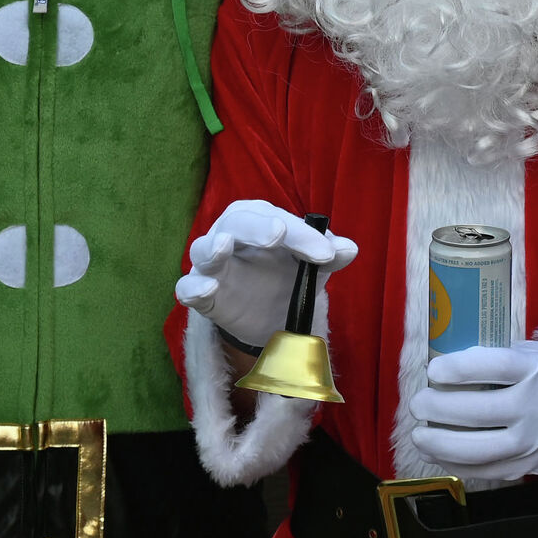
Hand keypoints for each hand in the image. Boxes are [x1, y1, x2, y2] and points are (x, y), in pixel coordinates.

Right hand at [174, 201, 357, 348]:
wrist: (270, 317)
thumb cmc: (288, 277)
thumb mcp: (313, 267)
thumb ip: (328, 255)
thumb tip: (350, 248)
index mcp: (260, 220)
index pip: (279, 219)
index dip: (303, 234)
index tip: (326, 255)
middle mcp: (230, 234)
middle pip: (238, 221)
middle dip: (257, 226)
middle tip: (278, 233)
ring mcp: (212, 264)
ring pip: (204, 248)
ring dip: (213, 247)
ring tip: (224, 247)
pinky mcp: (201, 294)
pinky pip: (187, 288)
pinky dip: (193, 287)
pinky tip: (207, 288)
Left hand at [408, 340, 537, 480]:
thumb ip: (499, 357)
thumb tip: (447, 362)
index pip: (493, 367)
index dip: (458, 369)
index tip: (433, 370)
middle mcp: (536, 407)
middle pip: (477, 411)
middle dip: (437, 409)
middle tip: (417, 404)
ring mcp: (533, 442)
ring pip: (477, 448)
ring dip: (439, 443)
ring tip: (419, 434)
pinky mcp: (528, 466)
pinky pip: (485, 470)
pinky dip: (455, 464)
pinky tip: (436, 454)